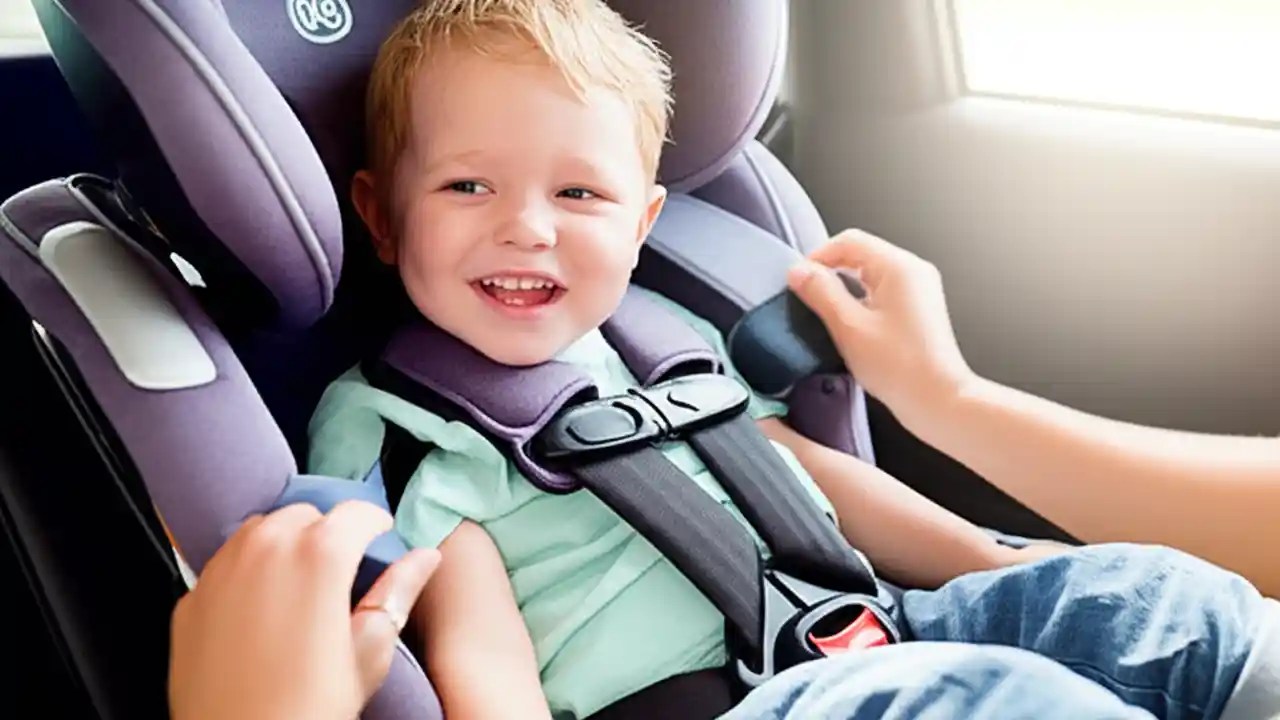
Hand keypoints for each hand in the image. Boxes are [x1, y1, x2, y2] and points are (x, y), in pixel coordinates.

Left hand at [168, 501, 439, 719]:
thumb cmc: (307, 709)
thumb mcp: (369, 652)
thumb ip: (398, 592)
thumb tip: (424, 558)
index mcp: (319, 554)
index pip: (356, 512)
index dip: (375, 525)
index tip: (380, 541)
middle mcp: (265, 548)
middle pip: (306, 514)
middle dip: (328, 535)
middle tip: (342, 574)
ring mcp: (221, 570)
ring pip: (261, 530)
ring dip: (285, 545)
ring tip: (301, 587)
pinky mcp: (192, 597)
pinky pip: (226, 563)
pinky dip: (248, 571)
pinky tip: (262, 609)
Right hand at [787, 230, 975, 427]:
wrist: (937, 400)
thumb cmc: (902, 369)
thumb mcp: (849, 327)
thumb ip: (820, 293)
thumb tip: (799, 271)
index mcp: (899, 267)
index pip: (849, 241)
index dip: (818, 257)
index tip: (799, 280)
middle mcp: (913, 271)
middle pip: (860, 253)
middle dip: (830, 272)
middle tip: (808, 298)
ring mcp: (919, 289)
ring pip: (870, 273)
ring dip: (845, 288)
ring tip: (829, 315)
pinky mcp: (918, 307)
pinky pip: (882, 290)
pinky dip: (861, 300)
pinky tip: (851, 326)